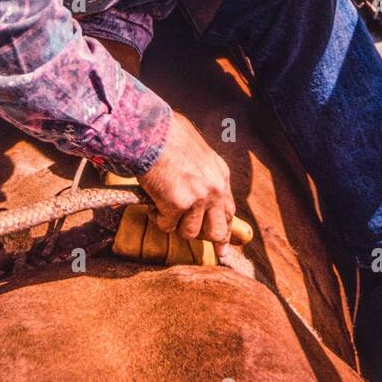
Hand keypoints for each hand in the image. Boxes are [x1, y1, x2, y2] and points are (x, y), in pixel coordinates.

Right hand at [138, 112, 234, 260]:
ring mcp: (198, 198)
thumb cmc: (169, 137)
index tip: (221, 249)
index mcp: (221, 176)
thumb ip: (204, 174)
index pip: (229, 212)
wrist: (152, 132)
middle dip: (201, 236)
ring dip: (174, 223)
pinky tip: (152, 202)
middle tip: (186, 232)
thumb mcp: (199, 154)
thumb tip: (198, 193)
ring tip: (162, 204)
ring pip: (189, 232)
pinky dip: (156, 217)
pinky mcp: (177, 204)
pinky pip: (167, 225)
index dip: (224, 233)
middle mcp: (215, 189)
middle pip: (216, 231)